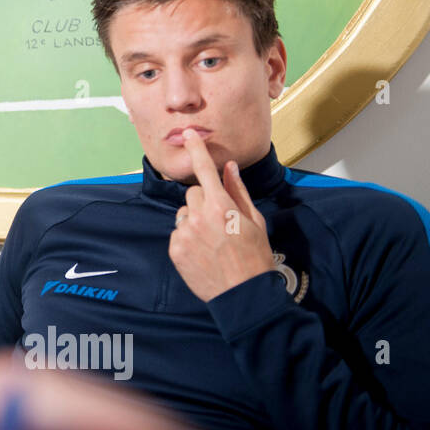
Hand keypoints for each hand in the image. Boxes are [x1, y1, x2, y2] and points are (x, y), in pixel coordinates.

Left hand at [169, 130, 274, 301]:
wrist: (243, 294)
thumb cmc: (255, 256)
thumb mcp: (254, 221)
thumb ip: (237, 191)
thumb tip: (228, 167)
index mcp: (221, 206)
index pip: (204, 170)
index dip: (196, 149)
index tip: (188, 135)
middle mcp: (199, 216)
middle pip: (193, 193)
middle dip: (204, 200)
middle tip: (220, 220)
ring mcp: (184, 233)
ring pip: (184, 212)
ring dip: (195, 219)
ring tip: (213, 240)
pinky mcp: (175, 249)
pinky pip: (178, 232)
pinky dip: (188, 237)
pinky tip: (204, 251)